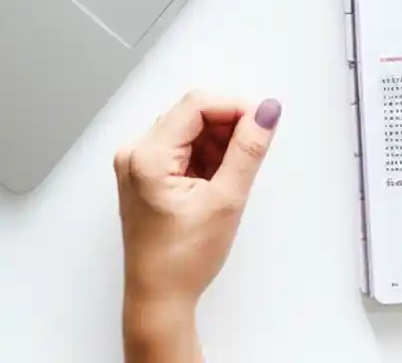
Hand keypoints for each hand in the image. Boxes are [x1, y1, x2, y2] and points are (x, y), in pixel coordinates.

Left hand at [114, 92, 281, 361]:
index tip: (264, 123)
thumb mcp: (227, 199)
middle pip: (193, 114)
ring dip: (220, 143)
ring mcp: (138, 164)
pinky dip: (208, 157)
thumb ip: (248, 150)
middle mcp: (135, 154)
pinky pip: (184, 148)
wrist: (160, 297)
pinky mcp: (147, 174)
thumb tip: (266, 112)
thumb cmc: (182, 260)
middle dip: (229, 127)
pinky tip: (217, 183)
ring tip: (229, 180)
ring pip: (191, 130)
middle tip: (251, 155)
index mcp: (147, 157)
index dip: (237, 108)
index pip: (198, 105)